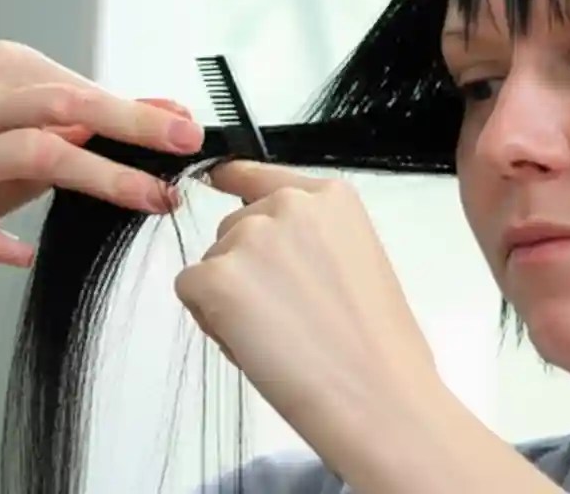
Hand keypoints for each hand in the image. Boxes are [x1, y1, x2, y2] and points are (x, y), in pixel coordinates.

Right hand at [0, 39, 204, 279]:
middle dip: (128, 125)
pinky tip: (27, 254)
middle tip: (185, 145)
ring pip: (23, 153)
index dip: (137, 111)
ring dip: (96, 177)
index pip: (79, 89)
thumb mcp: (49, 137)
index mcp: (1, 75)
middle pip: (57, 106)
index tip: (191, 133)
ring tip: (150, 200)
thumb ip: (111, 122)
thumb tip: (181, 115)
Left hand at [173, 160, 440, 440]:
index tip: (218, 180)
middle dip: (245, 268)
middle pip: (234, 228)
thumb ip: (314, 240)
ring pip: (212, 263)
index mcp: (331, 197)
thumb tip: (273, 255)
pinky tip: (254, 345)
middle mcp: (288, 204)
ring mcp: (250, 237)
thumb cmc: (379, 346)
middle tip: (286, 317)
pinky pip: (190, 291)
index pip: (260, 175)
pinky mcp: (216, 276)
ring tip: (278, 337)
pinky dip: (210, 321)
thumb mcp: (359, 260)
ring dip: (228, 298)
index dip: (237, 184)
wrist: (376, 394)